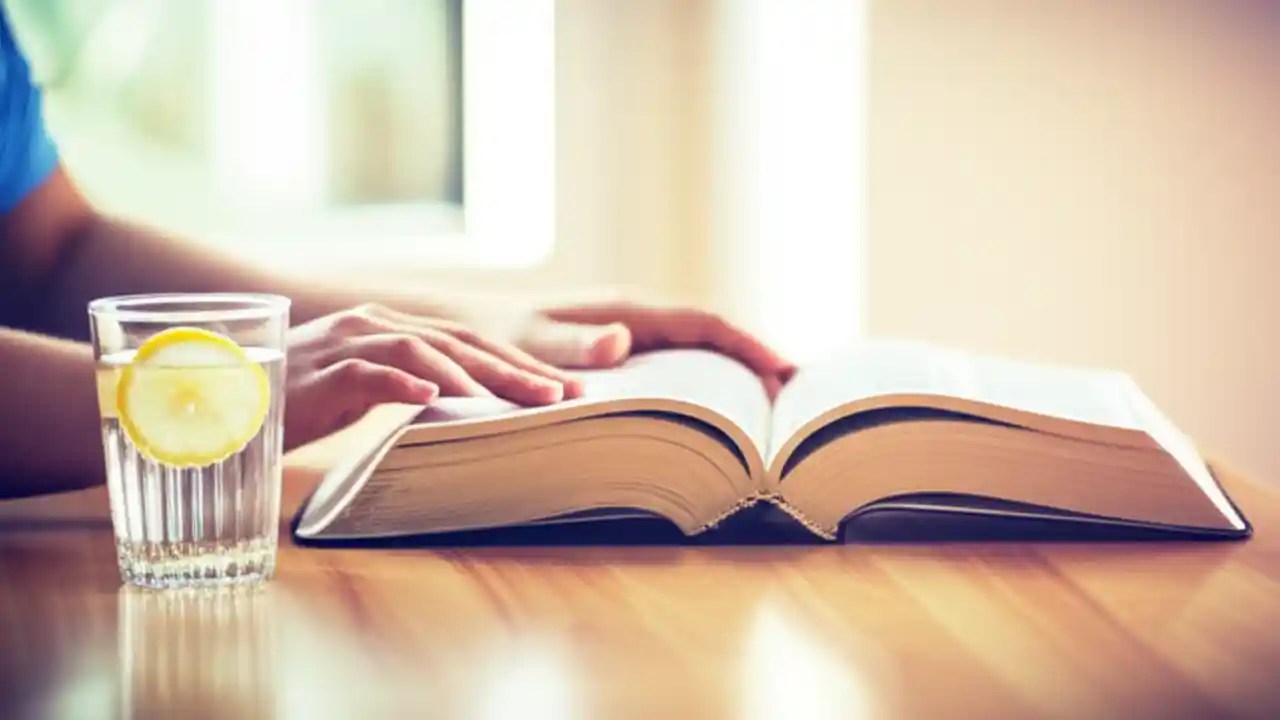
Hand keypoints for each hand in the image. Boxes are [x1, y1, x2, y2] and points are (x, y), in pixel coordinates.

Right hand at [282, 304, 582, 448]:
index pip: (469, 341)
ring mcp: (344, 343)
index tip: (565, 389)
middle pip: (458, 341)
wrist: (224, 398)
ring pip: (421, 350)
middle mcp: (374, 324)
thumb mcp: (366, 394)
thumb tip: (471, 412)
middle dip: (514, 369)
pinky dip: (400, 382)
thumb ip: (411, 390)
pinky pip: (365, 372)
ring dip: (471, 375)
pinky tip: (431, 398)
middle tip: (561, 396)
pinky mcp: (317, 372)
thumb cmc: (298, 401)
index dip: (519, 363)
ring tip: (510, 404)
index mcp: (391, 328)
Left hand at [520, 302, 795, 397]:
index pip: (705, 323)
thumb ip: (571, 346)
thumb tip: (622, 341)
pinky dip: (706, 381)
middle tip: (795, 402)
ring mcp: (632, 335)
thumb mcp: (529, 344)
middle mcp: (637, 319)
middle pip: (714, 337)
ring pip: (700, 350)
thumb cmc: (495, 339)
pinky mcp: (621, 353)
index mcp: (628, 312)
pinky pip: (677, 364)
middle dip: (757, 361)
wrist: (464, 331)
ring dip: (736, 374)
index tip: (786, 370)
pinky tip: (718, 410)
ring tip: (773, 410)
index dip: (750, 345)